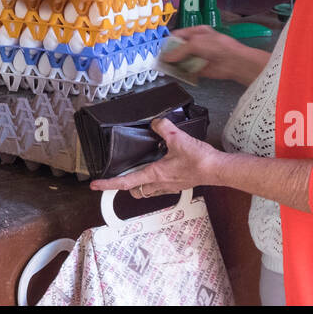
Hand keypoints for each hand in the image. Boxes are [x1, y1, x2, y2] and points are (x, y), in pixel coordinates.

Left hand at [89, 118, 221, 196]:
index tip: (95, 185)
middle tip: (118, 177)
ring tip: (137, 172)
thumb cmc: (199, 159)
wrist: (217, 169)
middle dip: (125, 186)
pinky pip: (161, 187)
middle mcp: (160, 183)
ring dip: (140, 184)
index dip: (108, 184)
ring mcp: (170, 186)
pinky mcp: (179, 184)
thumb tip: (155, 123)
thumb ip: (162, 127)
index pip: (125, 182)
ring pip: (148, 191)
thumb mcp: (177, 138)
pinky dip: (155, 181)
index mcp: (154, 173)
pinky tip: (160, 169)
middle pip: (135, 190)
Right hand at [166, 25, 269, 84]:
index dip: (169, 42)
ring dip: (175, 64)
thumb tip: (167, 57)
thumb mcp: (195, 43)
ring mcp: (199, 57)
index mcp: (197, 32)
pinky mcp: (200, 69)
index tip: (160, 49)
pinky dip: (182, 73)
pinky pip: (188, 71)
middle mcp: (197, 44)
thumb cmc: (218, 46)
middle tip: (160, 60)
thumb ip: (179, 50)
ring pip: (183, 60)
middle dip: (170, 54)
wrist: (233, 62)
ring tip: (164, 68)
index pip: (178, 35)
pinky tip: (175, 75)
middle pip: (179, 49)